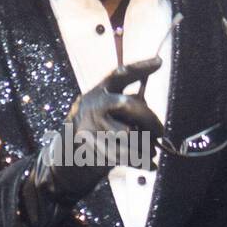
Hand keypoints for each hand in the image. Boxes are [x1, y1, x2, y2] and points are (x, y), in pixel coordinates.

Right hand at [23, 56, 164, 220]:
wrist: (66, 160)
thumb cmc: (93, 131)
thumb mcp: (101, 109)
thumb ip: (123, 103)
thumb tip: (148, 102)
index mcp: (97, 93)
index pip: (120, 75)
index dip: (140, 67)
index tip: (159, 62)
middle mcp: (93, 107)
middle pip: (129, 104)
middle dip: (150, 118)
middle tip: (160, 130)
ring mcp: (93, 129)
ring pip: (131, 134)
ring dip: (147, 144)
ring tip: (151, 149)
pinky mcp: (95, 151)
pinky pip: (129, 155)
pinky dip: (144, 161)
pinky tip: (151, 164)